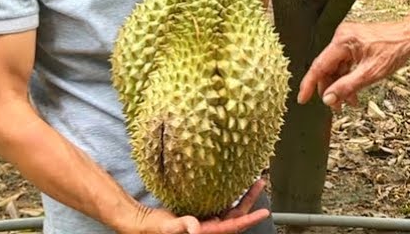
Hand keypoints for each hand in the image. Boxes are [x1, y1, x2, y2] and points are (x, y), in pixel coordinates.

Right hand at [118, 179, 270, 233]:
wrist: (145, 224)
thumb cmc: (155, 228)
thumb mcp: (168, 227)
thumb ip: (183, 226)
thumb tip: (196, 228)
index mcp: (207, 232)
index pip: (233, 225)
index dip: (249, 218)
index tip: (264, 211)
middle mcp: (211, 227)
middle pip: (236, 215)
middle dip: (250, 201)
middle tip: (259, 182)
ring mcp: (207, 220)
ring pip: (231, 209)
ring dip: (242, 197)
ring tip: (252, 181)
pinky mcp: (202, 213)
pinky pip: (221, 205)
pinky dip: (229, 195)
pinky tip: (233, 184)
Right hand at [297, 21, 409, 109]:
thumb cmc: (394, 49)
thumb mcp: (370, 73)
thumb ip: (346, 87)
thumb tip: (328, 98)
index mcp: (342, 41)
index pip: (319, 66)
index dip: (309, 85)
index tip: (302, 99)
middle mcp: (341, 37)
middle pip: (327, 68)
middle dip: (331, 88)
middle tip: (337, 107)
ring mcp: (347, 39)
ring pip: (336, 67)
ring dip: (341, 85)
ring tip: (350, 102)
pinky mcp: (354, 43)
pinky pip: (344, 63)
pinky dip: (347, 77)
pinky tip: (354, 91)